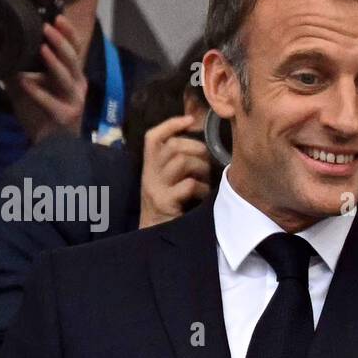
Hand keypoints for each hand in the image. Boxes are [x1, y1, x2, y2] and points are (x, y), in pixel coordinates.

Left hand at [6, 16, 86, 143]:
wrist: (52, 146)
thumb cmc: (42, 115)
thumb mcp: (29, 88)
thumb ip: (18, 70)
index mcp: (71, 76)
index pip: (74, 50)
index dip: (68, 33)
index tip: (58, 16)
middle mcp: (76, 85)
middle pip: (73, 59)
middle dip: (61, 41)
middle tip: (48, 25)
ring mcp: (73, 101)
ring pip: (66, 77)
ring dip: (54, 62)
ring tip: (42, 46)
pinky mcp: (65, 116)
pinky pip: (51, 102)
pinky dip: (37, 91)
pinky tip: (25, 82)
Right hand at [139, 114, 211, 228]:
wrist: (155, 237)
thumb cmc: (168, 209)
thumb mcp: (168, 183)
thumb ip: (178, 165)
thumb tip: (202, 146)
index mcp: (149, 167)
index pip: (153, 137)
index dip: (171, 124)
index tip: (191, 120)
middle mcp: (149, 174)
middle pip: (173, 146)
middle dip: (196, 148)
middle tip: (207, 161)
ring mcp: (156, 188)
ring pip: (182, 161)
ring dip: (201, 167)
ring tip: (206, 179)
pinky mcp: (165, 202)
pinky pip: (189, 185)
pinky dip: (203, 188)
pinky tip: (205, 195)